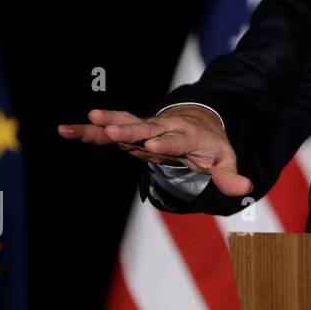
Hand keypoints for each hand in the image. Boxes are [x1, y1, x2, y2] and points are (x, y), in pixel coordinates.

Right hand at [57, 107, 253, 196]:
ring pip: (122, 125)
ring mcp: (144, 129)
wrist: (197, 120)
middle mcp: (161, 128)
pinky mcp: (129, 133)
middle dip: (129, 130)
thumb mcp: (224, 158)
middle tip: (111, 130)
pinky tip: (65, 130)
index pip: (175, 140)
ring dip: (102, 125)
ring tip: (81, 123)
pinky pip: (107, 131)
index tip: (153, 145)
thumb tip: (245, 189)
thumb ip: (230, 175)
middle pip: (144, 129)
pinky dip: (88, 131)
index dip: (165, 143)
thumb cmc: (209, 143)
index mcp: (185, 135)